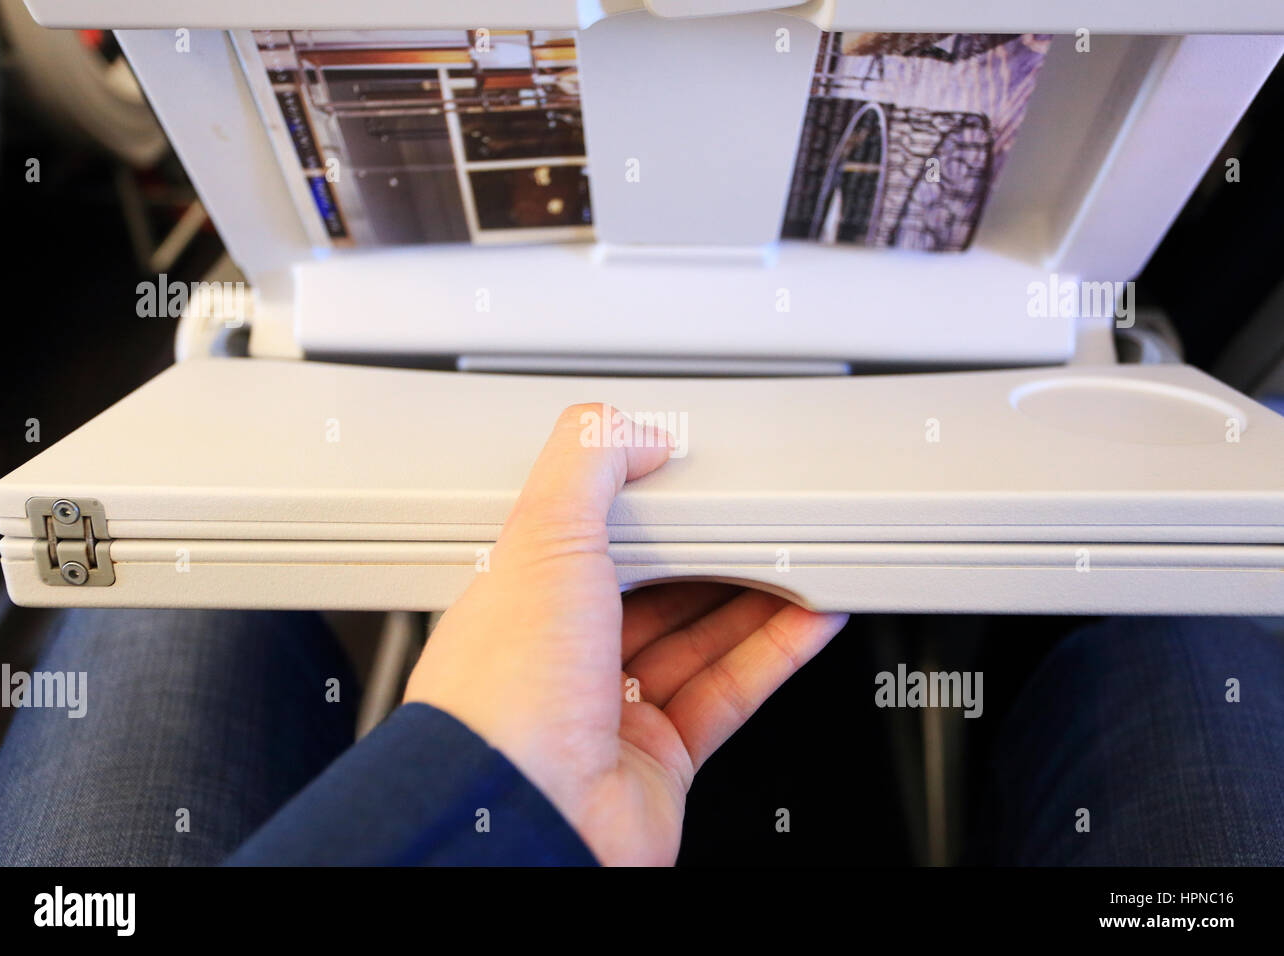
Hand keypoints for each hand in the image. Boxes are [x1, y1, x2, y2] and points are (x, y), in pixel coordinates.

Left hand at [403, 404, 846, 864]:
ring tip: (807, 561)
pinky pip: (729, 693)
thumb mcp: (540, 536)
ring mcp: (613, 711)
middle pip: (655, 589)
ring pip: (699, 640)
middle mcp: (564, 658)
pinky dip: (774, 654)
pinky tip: (810, 621)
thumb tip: (630, 431)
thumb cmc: (503, 695)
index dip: (645, 508)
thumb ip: (585, 467)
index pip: (591, 536)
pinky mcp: (661, 758)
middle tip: (765, 520)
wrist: (521, 817)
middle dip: (712, 553)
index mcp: (522, 600)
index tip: (693, 481)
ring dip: (755, 599)